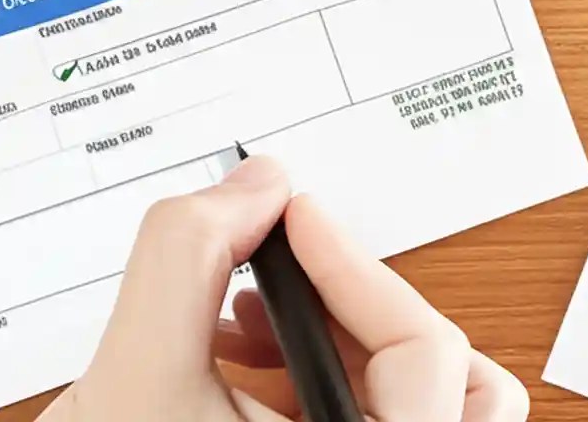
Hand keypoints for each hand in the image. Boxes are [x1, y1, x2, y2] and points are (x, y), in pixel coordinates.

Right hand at [37, 155, 529, 420]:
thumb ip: (188, 255)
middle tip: (289, 272)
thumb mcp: (136, 374)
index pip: (424, 356)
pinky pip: (379, 421)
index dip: (357, 265)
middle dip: (359, 306)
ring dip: (342, 340)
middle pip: (451, 378)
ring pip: (424, 401)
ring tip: (248, 323)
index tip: (297, 219)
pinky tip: (241, 359)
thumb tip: (254, 189)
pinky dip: (321, 377)